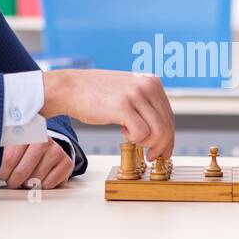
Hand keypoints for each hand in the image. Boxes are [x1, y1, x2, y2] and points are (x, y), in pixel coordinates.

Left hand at [0, 140, 73, 189]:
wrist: (45, 143)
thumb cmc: (20, 147)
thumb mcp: (3, 150)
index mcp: (24, 131)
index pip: (9, 157)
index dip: (2, 171)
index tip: (0, 174)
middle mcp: (43, 139)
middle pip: (22, 171)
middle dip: (12, 181)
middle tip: (11, 179)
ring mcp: (56, 150)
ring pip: (35, 179)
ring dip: (27, 184)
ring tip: (24, 177)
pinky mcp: (66, 162)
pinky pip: (49, 184)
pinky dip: (41, 186)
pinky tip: (38, 177)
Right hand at [42, 69, 174, 160]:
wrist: (70, 88)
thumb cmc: (96, 94)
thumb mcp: (129, 92)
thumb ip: (146, 105)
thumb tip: (161, 132)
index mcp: (152, 82)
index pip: (169, 116)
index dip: (169, 138)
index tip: (164, 151)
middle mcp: (148, 86)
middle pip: (167, 126)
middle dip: (161, 147)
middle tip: (151, 157)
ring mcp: (136, 95)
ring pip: (158, 132)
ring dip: (146, 143)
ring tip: (131, 138)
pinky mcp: (123, 106)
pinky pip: (141, 134)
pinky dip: (134, 139)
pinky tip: (123, 131)